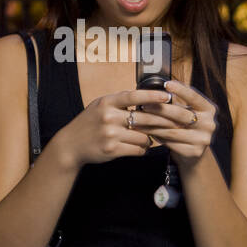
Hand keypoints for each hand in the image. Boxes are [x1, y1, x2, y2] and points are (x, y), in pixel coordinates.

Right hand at [55, 88, 171, 168]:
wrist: (71, 145)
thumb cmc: (89, 123)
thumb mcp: (100, 105)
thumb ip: (120, 101)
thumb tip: (147, 98)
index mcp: (107, 102)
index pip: (134, 96)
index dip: (153, 96)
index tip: (168, 97)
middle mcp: (108, 117)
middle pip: (144, 118)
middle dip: (163, 121)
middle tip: (175, 123)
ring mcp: (110, 134)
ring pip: (144, 136)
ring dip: (151, 139)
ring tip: (151, 138)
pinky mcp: (112, 150)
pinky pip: (137, 150)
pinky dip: (143, 149)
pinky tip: (141, 147)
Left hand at [129, 79, 216, 166]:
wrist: (194, 154)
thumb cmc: (187, 127)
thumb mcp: (188, 112)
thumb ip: (178, 102)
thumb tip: (157, 89)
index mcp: (209, 110)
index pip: (194, 97)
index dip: (181, 90)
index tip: (166, 84)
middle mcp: (209, 124)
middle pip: (180, 114)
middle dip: (159, 109)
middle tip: (143, 105)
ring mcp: (202, 139)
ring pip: (172, 130)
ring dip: (152, 124)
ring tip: (138, 120)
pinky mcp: (193, 152)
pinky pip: (170, 142)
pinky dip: (156, 136)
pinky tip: (146, 132)